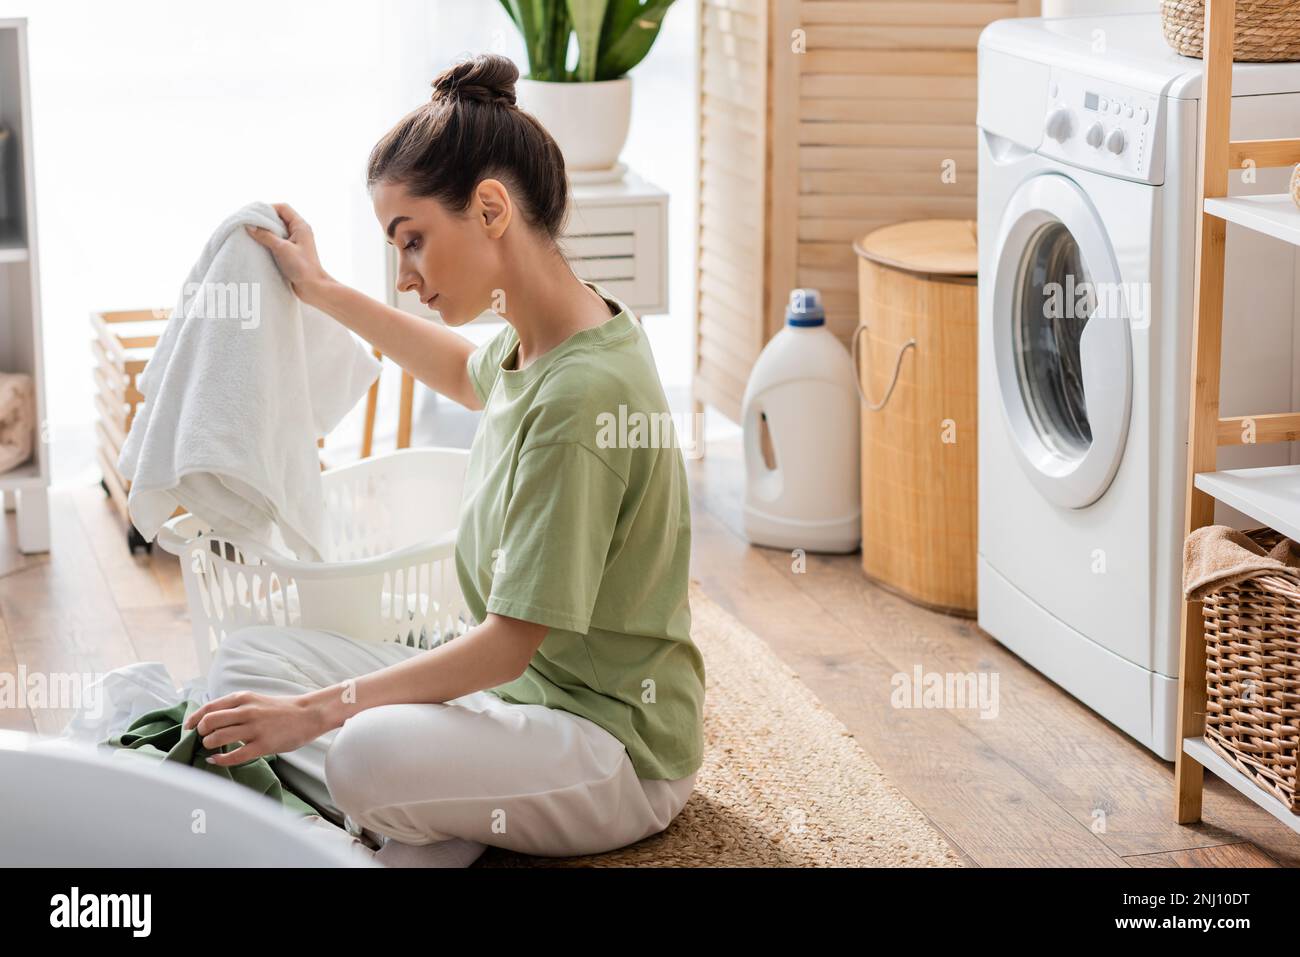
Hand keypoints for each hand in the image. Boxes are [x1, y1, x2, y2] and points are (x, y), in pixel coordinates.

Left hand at [183, 689, 326, 766]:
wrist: (309, 715)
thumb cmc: (282, 709)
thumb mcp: (257, 700)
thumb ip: (236, 707)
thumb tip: (211, 719)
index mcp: (243, 698)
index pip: (209, 707)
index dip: (194, 718)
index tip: (188, 727)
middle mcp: (247, 711)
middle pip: (209, 722)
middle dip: (201, 732)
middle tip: (204, 738)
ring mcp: (255, 728)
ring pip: (218, 738)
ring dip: (209, 744)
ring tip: (212, 747)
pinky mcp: (263, 745)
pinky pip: (234, 756)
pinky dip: (220, 760)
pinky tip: (215, 761)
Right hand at [245, 202, 332, 304]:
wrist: (313, 288)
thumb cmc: (302, 267)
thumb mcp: (281, 248)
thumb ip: (265, 236)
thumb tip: (249, 226)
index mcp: (300, 226)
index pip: (283, 208)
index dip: (268, 208)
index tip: (253, 214)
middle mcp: (299, 231)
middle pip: (278, 218)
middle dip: (264, 220)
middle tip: (249, 224)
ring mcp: (295, 242)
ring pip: (277, 231)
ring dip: (264, 232)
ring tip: (251, 235)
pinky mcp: (291, 253)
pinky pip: (277, 242)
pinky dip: (267, 242)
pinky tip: (258, 246)